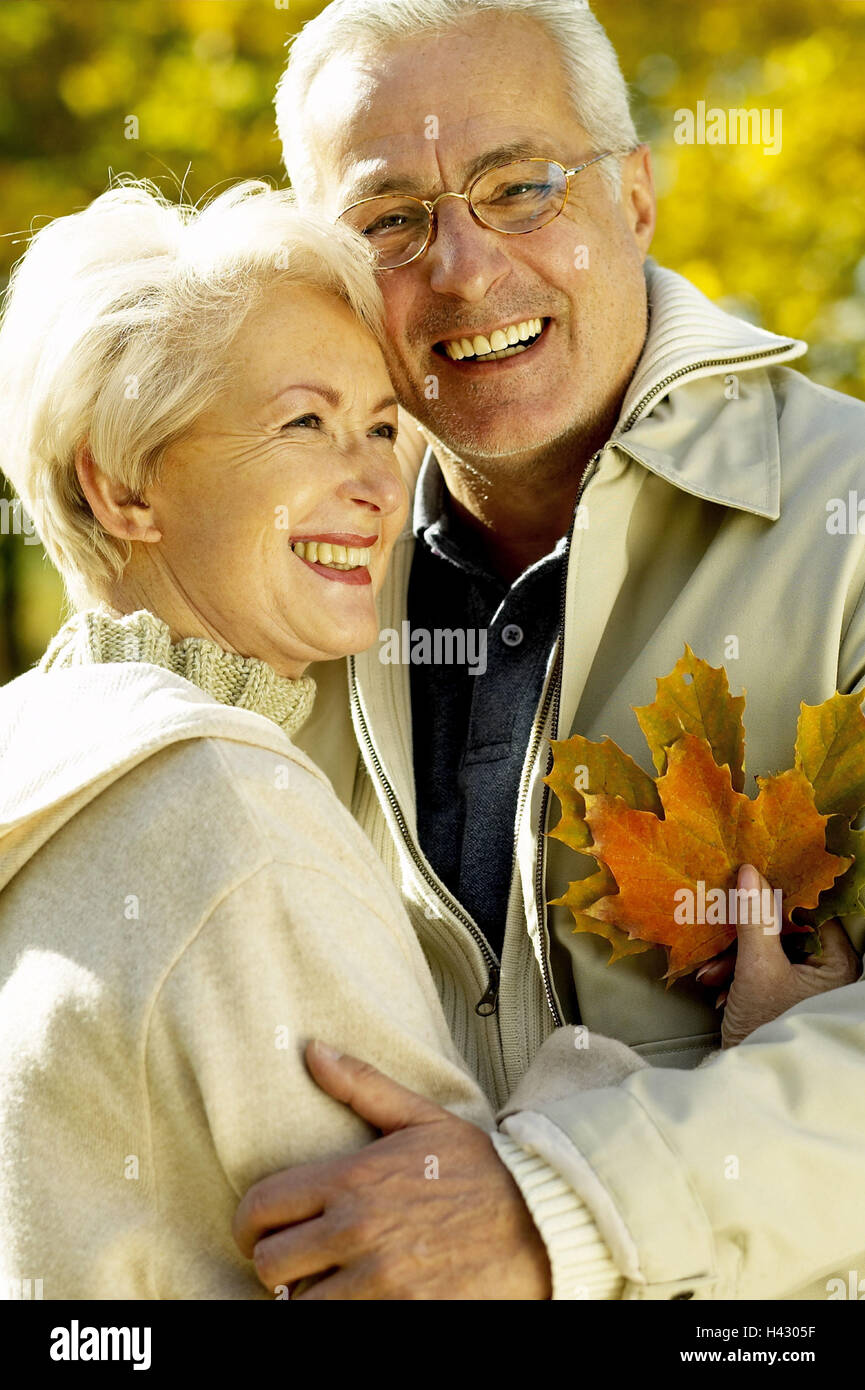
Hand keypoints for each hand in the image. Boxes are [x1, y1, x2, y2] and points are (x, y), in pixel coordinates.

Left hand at [232, 1040, 551, 1299]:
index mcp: (353, 1179)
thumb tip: (312, 1051)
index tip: (260, 1230)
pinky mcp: (401, 1315)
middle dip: (276, 1263)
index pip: (260, 1208)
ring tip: (328, 1280)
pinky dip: (341, 1315)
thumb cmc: (480, 1171)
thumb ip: (362, 1086)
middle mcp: (357, 1231)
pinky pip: (341, 1326)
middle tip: (297, 1259)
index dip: (249, 1223)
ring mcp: (378, 1281)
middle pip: (269, 1265)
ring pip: (299, 1306)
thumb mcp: (422, 1118)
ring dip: (308, 1295)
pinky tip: (357, 1298)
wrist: (540, 1223)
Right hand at [697, 864, 861, 1047]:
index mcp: (837, 963)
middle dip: (745, 937)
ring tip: (712, 975)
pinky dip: (738, 976)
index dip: (779, 896)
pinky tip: (718, 989)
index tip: (750, 882)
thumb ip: (754, 918)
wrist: (749, 1083)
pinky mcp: (784, 996)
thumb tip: (750, 873)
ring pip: (768, 950)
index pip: (810, 911)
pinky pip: (762, 970)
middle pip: (785, 931)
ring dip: (734, 959)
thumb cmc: (768, 1030)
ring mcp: (805, 985)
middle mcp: (828, 972)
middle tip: (720, 935)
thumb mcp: (756, 969)